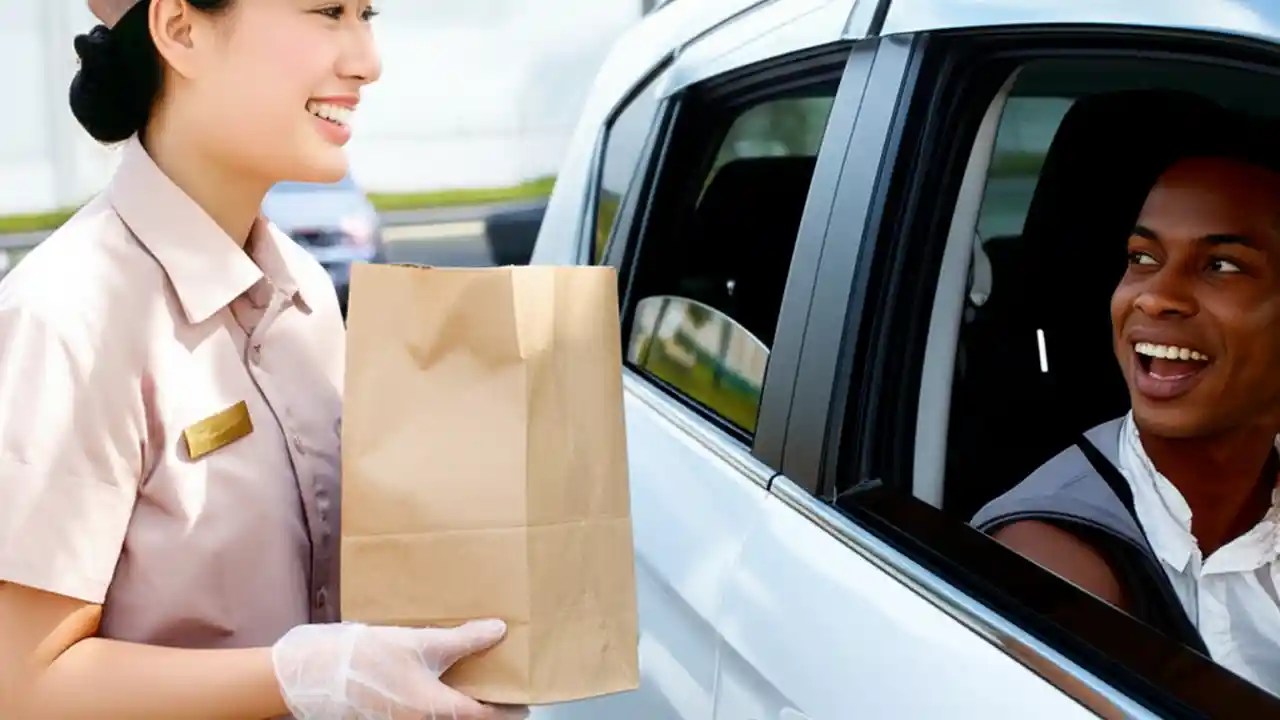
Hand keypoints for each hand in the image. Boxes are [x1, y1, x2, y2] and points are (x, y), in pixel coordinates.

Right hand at [271, 619, 529, 719]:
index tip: (526, 701)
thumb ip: (463, 639)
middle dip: (486, 708)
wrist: (313, 675)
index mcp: (437, 709)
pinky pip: (425, 714)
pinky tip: (439, 681)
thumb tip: (499, 629)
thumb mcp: (419, 642)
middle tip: (501, 687)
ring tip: (473, 680)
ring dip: (462, 704)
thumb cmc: (368, 657)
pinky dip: (439, 703)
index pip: (487, 718)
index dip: (510, 709)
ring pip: (445, 718)